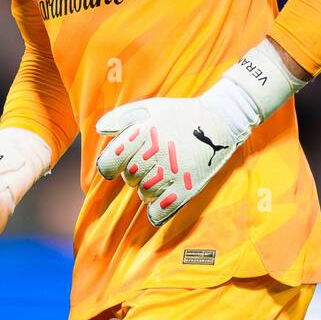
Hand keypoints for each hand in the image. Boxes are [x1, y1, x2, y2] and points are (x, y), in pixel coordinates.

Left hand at [95, 82, 257, 226]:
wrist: (220, 121)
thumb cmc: (180, 114)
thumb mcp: (151, 108)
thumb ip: (122, 117)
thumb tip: (100, 129)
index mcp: (144, 132)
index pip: (110, 161)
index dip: (110, 167)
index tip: (115, 167)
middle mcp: (156, 152)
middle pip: (129, 178)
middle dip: (135, 174)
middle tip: (150, 165)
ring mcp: (173, 171)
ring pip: (145, 194)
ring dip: (149, 189)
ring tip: (163, 175)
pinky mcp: (188, 187)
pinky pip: (160, 211)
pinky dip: (156, 212)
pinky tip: (162, 200)